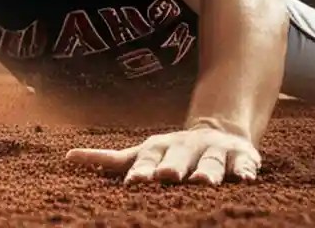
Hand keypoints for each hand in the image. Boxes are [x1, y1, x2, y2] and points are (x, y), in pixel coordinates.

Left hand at [65, 123, 259, 185]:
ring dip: (208, 170)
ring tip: (205, 181)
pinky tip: (248, 178)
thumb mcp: (141, 153)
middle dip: (172, 167)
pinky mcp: (241, 155)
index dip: (141, 170)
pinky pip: (245, 163)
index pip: (146, 159)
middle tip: (168, 177)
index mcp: (159, 148)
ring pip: (212, 160)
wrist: (218, 131)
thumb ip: (108, 159)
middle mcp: (186, 147)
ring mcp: (215, 150)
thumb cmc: (171, 152)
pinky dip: (246, 170)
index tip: (134, 183)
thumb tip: (67, 157)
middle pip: (178, 157)